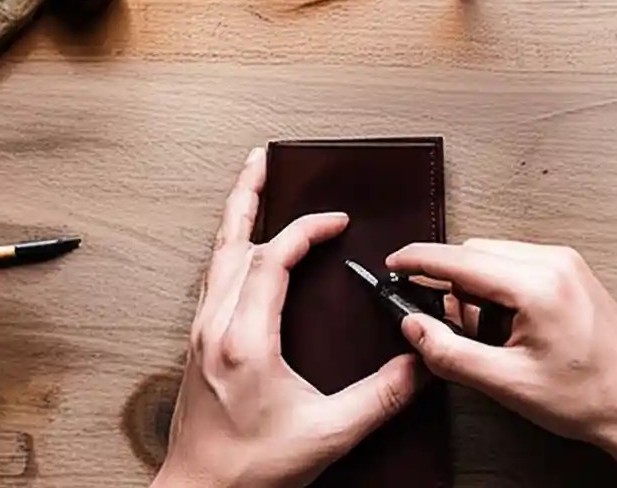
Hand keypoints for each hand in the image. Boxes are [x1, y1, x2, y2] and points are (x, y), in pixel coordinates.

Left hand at [154, 149, 422, 487]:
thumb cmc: (250, 469)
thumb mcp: (327, 434)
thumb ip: (380, 398)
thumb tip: (418, 366)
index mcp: (244, 340)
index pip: (273, 259)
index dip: (306, 230)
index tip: (335, 221)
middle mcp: (215, 326)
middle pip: (230, 241)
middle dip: (250, 195)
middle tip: (263, 159)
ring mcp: (201, 333)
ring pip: (216, 256)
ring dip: (235, 217)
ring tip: (249, 188)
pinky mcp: (198, 344)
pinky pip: (212, 278)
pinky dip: (229, 249)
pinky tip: (242, 250)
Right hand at [387, 240, 616, 487]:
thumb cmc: (588, 397)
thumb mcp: (507, 383)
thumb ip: (450, 353)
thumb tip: (414, 328)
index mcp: (537, 284)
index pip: (459, 260)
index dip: (418, 261)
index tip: (393, 264)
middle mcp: (554, 263)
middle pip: (475, 254)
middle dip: (454, 288)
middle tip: (457, 332)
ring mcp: (567, 264)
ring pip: (496, 259)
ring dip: (480, 291)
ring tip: (498, 340)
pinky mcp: (573, 272)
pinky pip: (519, 265)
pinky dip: (503, 290)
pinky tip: (515, 330)